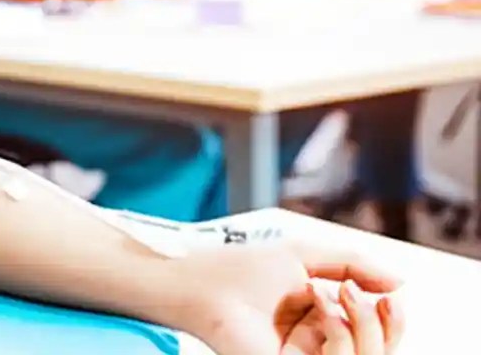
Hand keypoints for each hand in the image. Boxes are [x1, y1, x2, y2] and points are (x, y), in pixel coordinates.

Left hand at [176, 243, 400, 354]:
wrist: (202, 284)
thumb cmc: (242, 269)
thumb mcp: (305, 256)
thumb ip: (354, 264)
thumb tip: (399, 282)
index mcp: (322, 321)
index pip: (375, 333)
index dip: (392, 320)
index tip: (390, 296)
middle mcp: (317, 345)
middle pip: (377, 350)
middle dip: (380, 323)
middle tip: (353, 291)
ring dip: (361, 326)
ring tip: (329, 292)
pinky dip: (342, 337)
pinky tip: (321, 308)